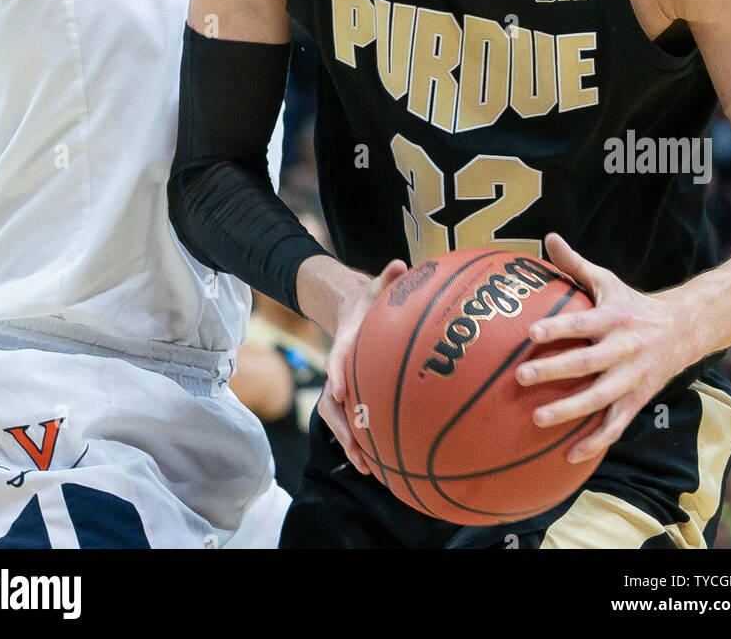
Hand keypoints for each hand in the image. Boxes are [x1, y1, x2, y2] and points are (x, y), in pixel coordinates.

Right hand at [317, 258, 406, 473]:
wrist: (351, 311)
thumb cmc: (369, 301)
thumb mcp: (376, 287)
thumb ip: (387, 278)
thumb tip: (399, 264)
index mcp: (345, 344)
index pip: (336, 360)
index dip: (336, 375)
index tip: (339, 390)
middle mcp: (340, 368)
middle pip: (331, 401)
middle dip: (341, 425)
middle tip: (356, 448)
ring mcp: (343, 384)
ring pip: (338, 417)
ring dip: (349, 442)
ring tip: (367, 467)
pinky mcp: (353, 395)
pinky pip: (353, 419)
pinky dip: (362, 440)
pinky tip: (381, 462)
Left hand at [516, 232, 689, 464]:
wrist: (683, 330)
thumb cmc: (632, 304)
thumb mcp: (607, 280)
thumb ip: (575, 264)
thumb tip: (547, 237)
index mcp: (613, 318)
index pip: (582, 322)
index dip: (558, 328)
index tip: (530, 333)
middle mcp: (623, 349)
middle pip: (587, 363)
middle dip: (554, 371)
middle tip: (520, 377)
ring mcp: (631, 379)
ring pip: (599, 399)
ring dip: (569, 410)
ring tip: (537, 418)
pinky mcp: (637, 401)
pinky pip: (615, 426)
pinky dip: (594, 442)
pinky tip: (568, 455)